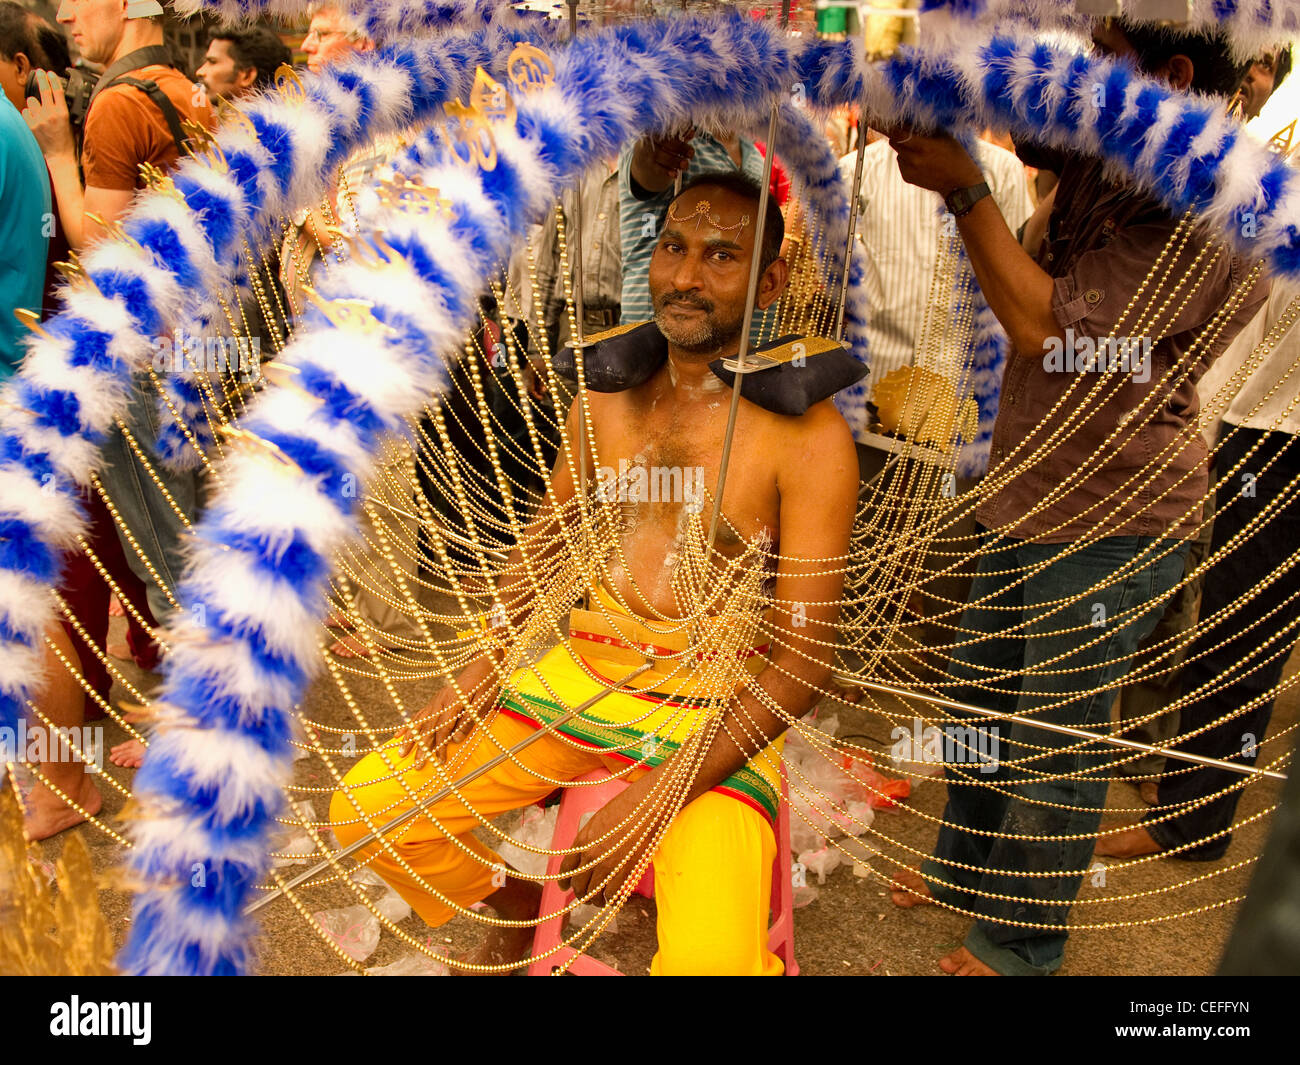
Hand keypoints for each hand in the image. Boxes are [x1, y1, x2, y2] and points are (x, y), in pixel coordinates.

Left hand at [23, 69, 75, 161]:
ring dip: (34, 105)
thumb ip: (66, 112)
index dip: (53, 79)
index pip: (57, 91)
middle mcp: (51, 114)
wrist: (59, 157)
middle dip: (41, 78)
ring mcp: (39, 119)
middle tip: (40, 72)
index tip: (50, 72)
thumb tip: (62, 100)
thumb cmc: (67, 142)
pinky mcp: (30, 125)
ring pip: (31, 101)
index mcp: (63, 113)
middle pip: (43, 90)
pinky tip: (35, 122)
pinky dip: (29, 115)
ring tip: (39, 113)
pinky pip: (25, 112)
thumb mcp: (73, 125)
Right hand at [397, 653, 501, 767]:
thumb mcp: (484, 702)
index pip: (444, 729)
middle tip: (417, 766)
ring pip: (420, 721)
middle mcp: (441, 701)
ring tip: (401, 754)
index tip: (439, 762)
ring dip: (410, 739)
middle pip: (429, 728)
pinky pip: (419, 713)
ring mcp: (436, 700)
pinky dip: (409, 725)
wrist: (482, 664)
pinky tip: (398, 735)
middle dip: (422, 748)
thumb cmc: (486, 684)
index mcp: (454, 702)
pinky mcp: (435, 700)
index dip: (441, 746)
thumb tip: (456, 740)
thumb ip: (470, 720)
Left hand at [558, 770, 665, 903]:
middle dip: (580, 893)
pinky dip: (609, 900)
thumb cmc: (625, 808)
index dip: (564, 881)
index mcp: (582, 841)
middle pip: (578, 884)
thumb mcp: (598, 821)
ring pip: (592, 893)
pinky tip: (611, 899)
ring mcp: (606, 865)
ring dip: (594, 900)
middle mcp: (590, 855)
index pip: (565, 868)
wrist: (645, 807)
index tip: (565, 887)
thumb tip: (587, 855)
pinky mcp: (623, 872)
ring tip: (598, 901)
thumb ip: (589, 841)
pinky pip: (610, 894)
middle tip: (585, 896)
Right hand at [634, 127, 695, 184]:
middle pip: (667, 142)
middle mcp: (648, 138)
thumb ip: (680, 136)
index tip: (692, 135)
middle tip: (691, 154)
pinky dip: (668, 171)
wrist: (643, 160)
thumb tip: (692, 132)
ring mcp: (646, 152)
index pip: (670, 129)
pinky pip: (658, 168)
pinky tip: (675, 174)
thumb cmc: (660, 146)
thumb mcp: (669, 140)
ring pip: (663, 156)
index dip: (682, 132)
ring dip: (676, 161)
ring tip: (685, 165)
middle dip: (681, 148)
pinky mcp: (645, 164)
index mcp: (655, 128)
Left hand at [884, 125, 983, 195]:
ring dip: (905, 147)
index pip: (896, 132)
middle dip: (898, 133)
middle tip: (911, 132)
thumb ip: (923, 129)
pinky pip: (901, 162)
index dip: (882, 125)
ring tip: (923, 151)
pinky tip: (922, 162)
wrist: (958, 183)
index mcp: (923, 146)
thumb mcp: (943, 136)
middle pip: (894, 140)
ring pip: (898, 151)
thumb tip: (904, 119)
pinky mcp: (907, 177)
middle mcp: (913, 159)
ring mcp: (909, 169)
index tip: (869, 117)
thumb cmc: (954, 155)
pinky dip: (907, 158)